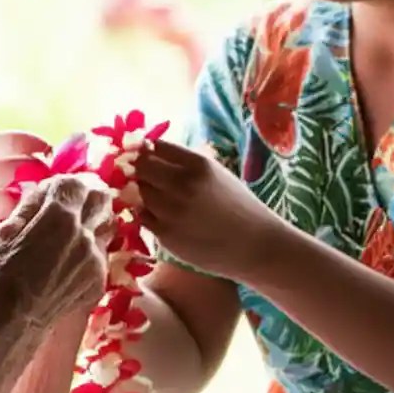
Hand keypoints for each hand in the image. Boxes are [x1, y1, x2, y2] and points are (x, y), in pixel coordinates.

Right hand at [0, 134, 113, 325]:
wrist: (15, 320)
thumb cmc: (3, 274)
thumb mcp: (7, 231)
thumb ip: (30, 205)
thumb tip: (43, 189)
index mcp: (58, 217)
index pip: (77, 182)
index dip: (68, 182)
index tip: (59, 188)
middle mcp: (84, 234)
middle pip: (103, 197)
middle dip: (90, 193)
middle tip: (78, 199)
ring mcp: (96, 258)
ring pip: (110, 223)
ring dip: (97, 217)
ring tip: (79, 225)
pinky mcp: (100, 278)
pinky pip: (103, 251)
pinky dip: (93, 246)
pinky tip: (74, 256)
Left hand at [136, 140, 285, 280]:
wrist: (255, 245)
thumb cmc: (237, 206)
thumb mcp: (216, 173)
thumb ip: (184, 162)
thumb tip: (149, 150)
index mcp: (197, 165)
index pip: (157, 147)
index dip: (148, 150)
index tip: (147, 155)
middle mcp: (182, 184)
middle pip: (141, 167)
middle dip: (141, 169)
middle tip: (146, 176)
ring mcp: (171, 211)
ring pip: (138, 192)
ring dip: (143, 192)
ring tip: (160, 198)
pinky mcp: (165, 234)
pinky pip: (142, 216)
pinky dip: (146, 213)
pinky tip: (161, 215)